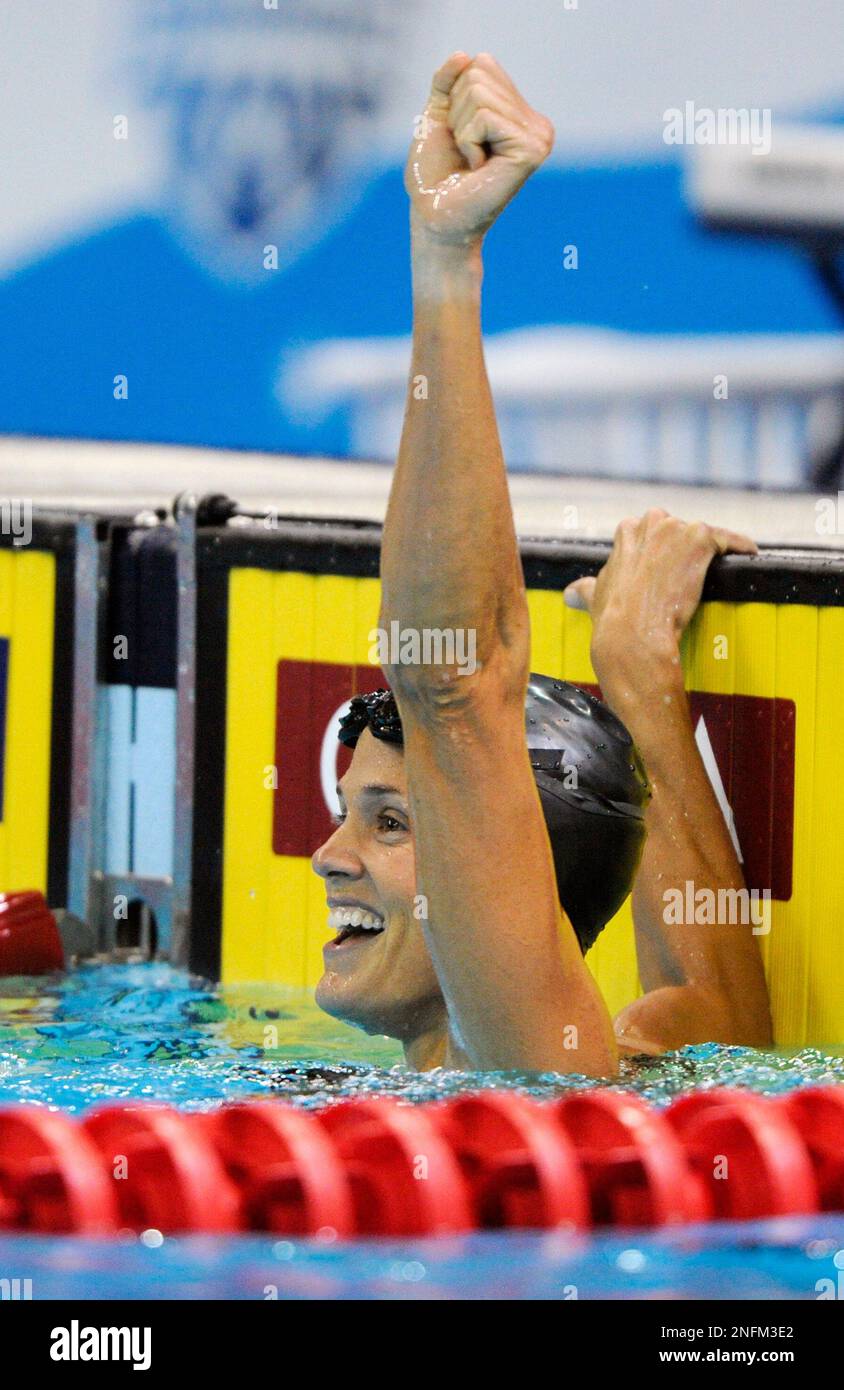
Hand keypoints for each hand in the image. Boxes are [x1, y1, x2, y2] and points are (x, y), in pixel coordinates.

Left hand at [406, 52, 553, 248]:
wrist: (435, 218)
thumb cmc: (436, 176)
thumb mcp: (438, 116)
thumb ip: (448, 82)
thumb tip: (463, 54)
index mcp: (520, 113)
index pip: (481, 64)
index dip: (455, 97)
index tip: (460, 137)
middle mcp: (536, 123)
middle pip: (480, 73)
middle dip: (457, 113)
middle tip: (464, 153)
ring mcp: (538, 136)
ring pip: (479, 93)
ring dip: (461, 129)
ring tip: (471, 161)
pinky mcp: (531, 150)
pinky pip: (483, 117)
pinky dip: (467, 141)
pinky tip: (477, 168)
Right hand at [564, 510, 757, 706]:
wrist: (631, 634)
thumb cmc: (613, 618)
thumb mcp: (595, 596)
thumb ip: (586, 588)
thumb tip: (571, 594)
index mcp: (627, 531)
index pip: (653, 531)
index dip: (662, 552)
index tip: (666, 571)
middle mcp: (652, 523)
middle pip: (679, 529)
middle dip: (683, 546)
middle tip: (685, 575)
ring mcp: (677, 530)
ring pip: (704, 535)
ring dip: (711, 551)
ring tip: (718, 571)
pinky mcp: (701, 541)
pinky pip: (729, 540)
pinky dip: (741, 546)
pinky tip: (749, 554)